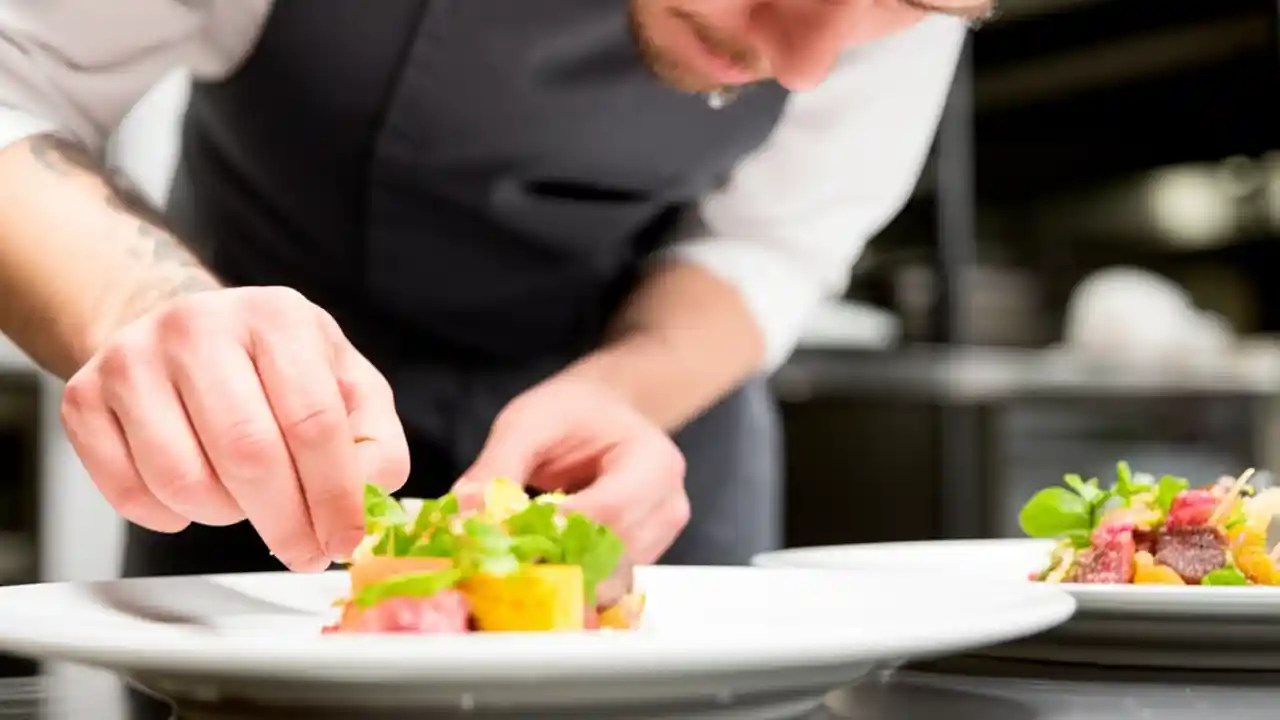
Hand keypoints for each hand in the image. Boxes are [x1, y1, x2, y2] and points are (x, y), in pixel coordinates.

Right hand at [60, 286, 409, 570]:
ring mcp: (133, 359)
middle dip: (285, 521)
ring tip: (246, 500)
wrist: (184, 333)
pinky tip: (196, 495)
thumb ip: (373, 440)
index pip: (314, 421)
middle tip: (304, 552)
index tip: (344, 541)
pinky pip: (130, 493)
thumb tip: (369, 499)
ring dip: (226, 516)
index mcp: (278, 317)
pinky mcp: (85, 396)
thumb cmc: (274, 367)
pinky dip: (170, 517)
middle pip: (248, 453)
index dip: (334, 495)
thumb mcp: (345, 382)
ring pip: (185, 481)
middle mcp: (200, 327)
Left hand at [454, 376, 689, 563]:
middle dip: (549, 562)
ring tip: (508, 564)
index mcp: (654, 462)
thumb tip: (461, 513)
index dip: (553, 532)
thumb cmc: (573, 411)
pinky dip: (564, 580)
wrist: (605, 414)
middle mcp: (667, 507)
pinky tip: (531, 567)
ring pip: (605, 581)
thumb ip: (497, 467)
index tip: (500, 540)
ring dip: (555, 577)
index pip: (606, 512)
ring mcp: (659, 539)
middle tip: (493, 562)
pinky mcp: (640, 560)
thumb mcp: (528, 423)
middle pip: (609, 555)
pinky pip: (602, 584)